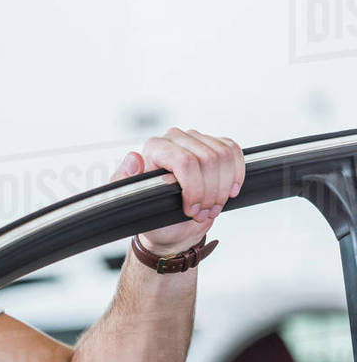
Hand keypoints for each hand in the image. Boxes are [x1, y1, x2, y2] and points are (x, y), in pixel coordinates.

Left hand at [110, 127, 244, 254]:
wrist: (171, 223)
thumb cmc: (151, 213)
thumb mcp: (130, 203)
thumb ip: (125, 180)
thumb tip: (133, 158)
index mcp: (154, 148)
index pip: (184, 161)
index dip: (194, 188)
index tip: (191, 209)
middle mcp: (175, 139)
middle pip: (208, 160)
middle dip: (209, 192)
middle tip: (201, 213)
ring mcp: (197, 140)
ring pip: (223, 157)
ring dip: (222, 188)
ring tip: (211, 208)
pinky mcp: (215, 146)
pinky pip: (234, 152)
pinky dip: (236, 175)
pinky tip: (228, 192)